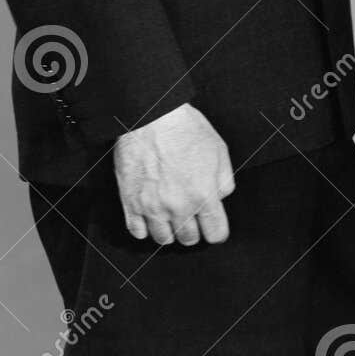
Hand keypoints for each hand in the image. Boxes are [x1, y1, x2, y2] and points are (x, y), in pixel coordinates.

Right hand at [113, 103, 234, 245]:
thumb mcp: (219, 149)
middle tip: (193, 215)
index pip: (215, 234)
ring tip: (172, 215)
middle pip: (189, 239)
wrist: (151, 116)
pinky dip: (145, 228)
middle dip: (194, 229)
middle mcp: (178, 207)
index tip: (214, 226)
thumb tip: (220, 198)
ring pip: (164, 239)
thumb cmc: (185, 128)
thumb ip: (224, 181)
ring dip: (170, 230)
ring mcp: (152, 207)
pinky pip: (138, 232)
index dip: (216, 230)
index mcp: (203, 195)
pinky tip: (151, 215)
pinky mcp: (130, 203)